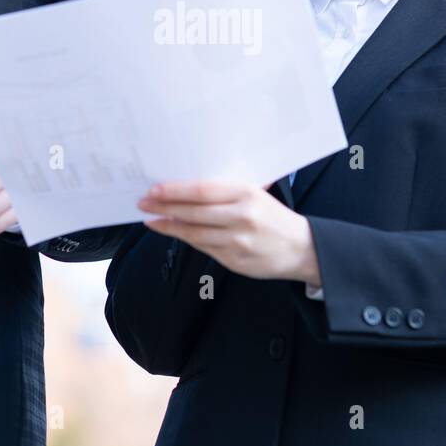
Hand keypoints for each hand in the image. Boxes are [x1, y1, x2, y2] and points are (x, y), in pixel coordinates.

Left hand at [138, 181, 319, 284]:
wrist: (302, 249)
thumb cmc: (274, 217)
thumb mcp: (257, 194)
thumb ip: (227, 191)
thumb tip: (188, 184)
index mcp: (247, 194)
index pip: (202, 190)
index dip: (175, 190)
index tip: (154, 189)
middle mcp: (242, 217)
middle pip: (193, 212)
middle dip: (164, 207)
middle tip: (144, 203)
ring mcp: (237, 241)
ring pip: (194, 233)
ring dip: (168, 226)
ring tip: (152, 220)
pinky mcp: (234, 260)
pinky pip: (202, 247)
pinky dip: (184, 239)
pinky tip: (172, 232)